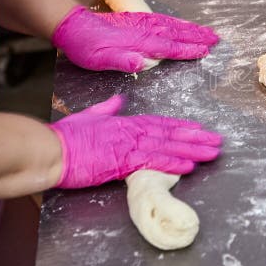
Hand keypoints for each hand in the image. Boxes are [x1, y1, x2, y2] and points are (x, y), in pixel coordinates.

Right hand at [49, 96, 221, 188]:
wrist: (48, 150)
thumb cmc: (62, 138)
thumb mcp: (86, 117)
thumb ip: (105, 108)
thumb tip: (118, 100)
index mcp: (123, 123)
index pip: (159, 123)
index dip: (180, 126)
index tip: (198, 128)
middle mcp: (130, 131)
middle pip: (170, 133)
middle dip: (195, 138)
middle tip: (217, 141)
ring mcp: (128, 146)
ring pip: (167, 146)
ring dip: (192, 150)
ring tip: (212, 153)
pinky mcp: (122, 161)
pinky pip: (153, 161)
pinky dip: (172, 162)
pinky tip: (189, 165)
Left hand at [52, 6, 218, 72]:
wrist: (74, 25)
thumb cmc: (86, 46)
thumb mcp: (99, 59)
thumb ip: (122, 60)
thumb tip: (142, 63)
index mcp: (139, 43)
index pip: (169, 48)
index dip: (187, 51)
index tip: (204, 52)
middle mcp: (145, 31)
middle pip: (177, 34)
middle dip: (197, 37)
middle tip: (216, 40)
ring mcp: (143, 23)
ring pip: (173, 26)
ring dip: (192, 29)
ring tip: (209, 32)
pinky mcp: (139, 19)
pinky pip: (165, 20)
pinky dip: (178, 22)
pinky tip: (184, 25)